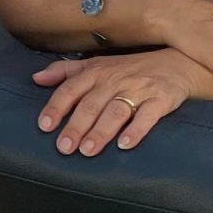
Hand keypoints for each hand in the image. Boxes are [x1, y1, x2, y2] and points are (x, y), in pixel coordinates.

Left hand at [34, 49, 212, 155]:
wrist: (177, 62)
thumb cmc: (130, 67)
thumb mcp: (96, 64)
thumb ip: (65, 71)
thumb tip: (36, 78)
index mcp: (96, 72)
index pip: (71, 89)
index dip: (57, 107)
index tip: (44, 126)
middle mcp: (115, 80)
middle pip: (91, 104)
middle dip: (76, 126)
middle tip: (64, 147)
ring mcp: (138, 90)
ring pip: (116, 111)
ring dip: (101, 131)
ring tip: (87, 150)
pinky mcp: (161, 100)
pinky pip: (148, 116)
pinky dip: (136, 130)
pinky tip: (125, 145)